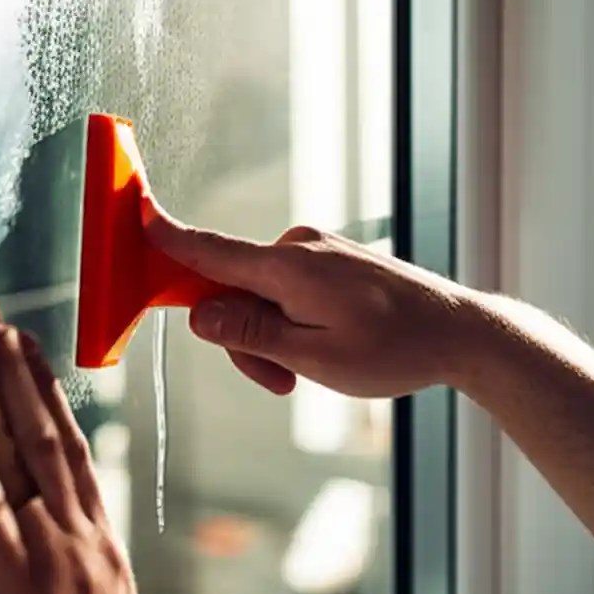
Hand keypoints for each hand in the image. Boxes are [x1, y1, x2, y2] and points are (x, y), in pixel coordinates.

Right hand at [143, 196, 477, 398]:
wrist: (461, 333)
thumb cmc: (394, 350)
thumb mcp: (313, 357)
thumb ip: (250, 333)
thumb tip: (197, 313)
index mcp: (288, 266)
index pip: (209, 248)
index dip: (166, 237)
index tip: (133, 212)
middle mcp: (297, 246)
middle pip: (231, 288)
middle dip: (241, 336)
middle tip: (282, 381)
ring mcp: (316, 250)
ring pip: (259, 295)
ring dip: (270, 336)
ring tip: (312, 370)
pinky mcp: (329, 260)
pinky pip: (286, 289)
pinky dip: (290, 321)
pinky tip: (326, 347)